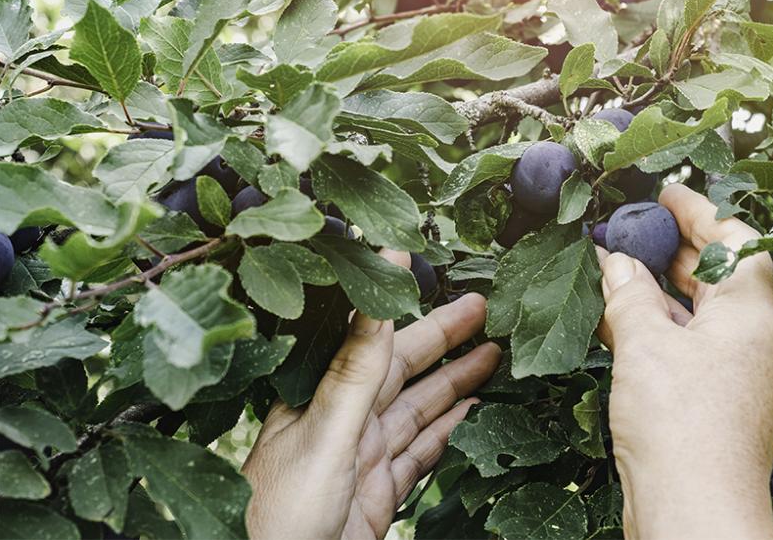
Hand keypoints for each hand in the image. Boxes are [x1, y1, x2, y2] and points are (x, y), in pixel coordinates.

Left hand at [242, 250, 499, 539]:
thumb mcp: (324, 432)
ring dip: (454, 381)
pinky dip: (448, 431)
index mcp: (325, 397)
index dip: (399, 303)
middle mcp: (345, 420)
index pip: (371, 338)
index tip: (418, 261)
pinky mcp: (378, 492)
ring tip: (492, 354)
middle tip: (484, 308)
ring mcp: (364, 456)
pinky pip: (420, 452)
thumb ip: (356, 371)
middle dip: (444, 338)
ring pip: (419, 408)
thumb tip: (375, 300)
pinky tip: (471, 412)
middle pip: (404, 369)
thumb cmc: (280, 511)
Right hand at [597, 184, 772, 539]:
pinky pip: (685, 347)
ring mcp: (735, 372)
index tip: (664, 193)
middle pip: (716, 275)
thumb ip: (628, 293)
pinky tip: (614, 319)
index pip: (737, 240)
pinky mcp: (714, 400)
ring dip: (656, 290)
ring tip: (613, 267)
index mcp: (752, 314)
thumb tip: (615, 261)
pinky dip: (654, 327)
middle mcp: (753, 339)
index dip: (700, 211)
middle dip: (671, 248)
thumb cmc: (679, 425)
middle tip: (631, 226)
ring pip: (696, 313)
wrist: (693, 512)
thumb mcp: (644, 344)